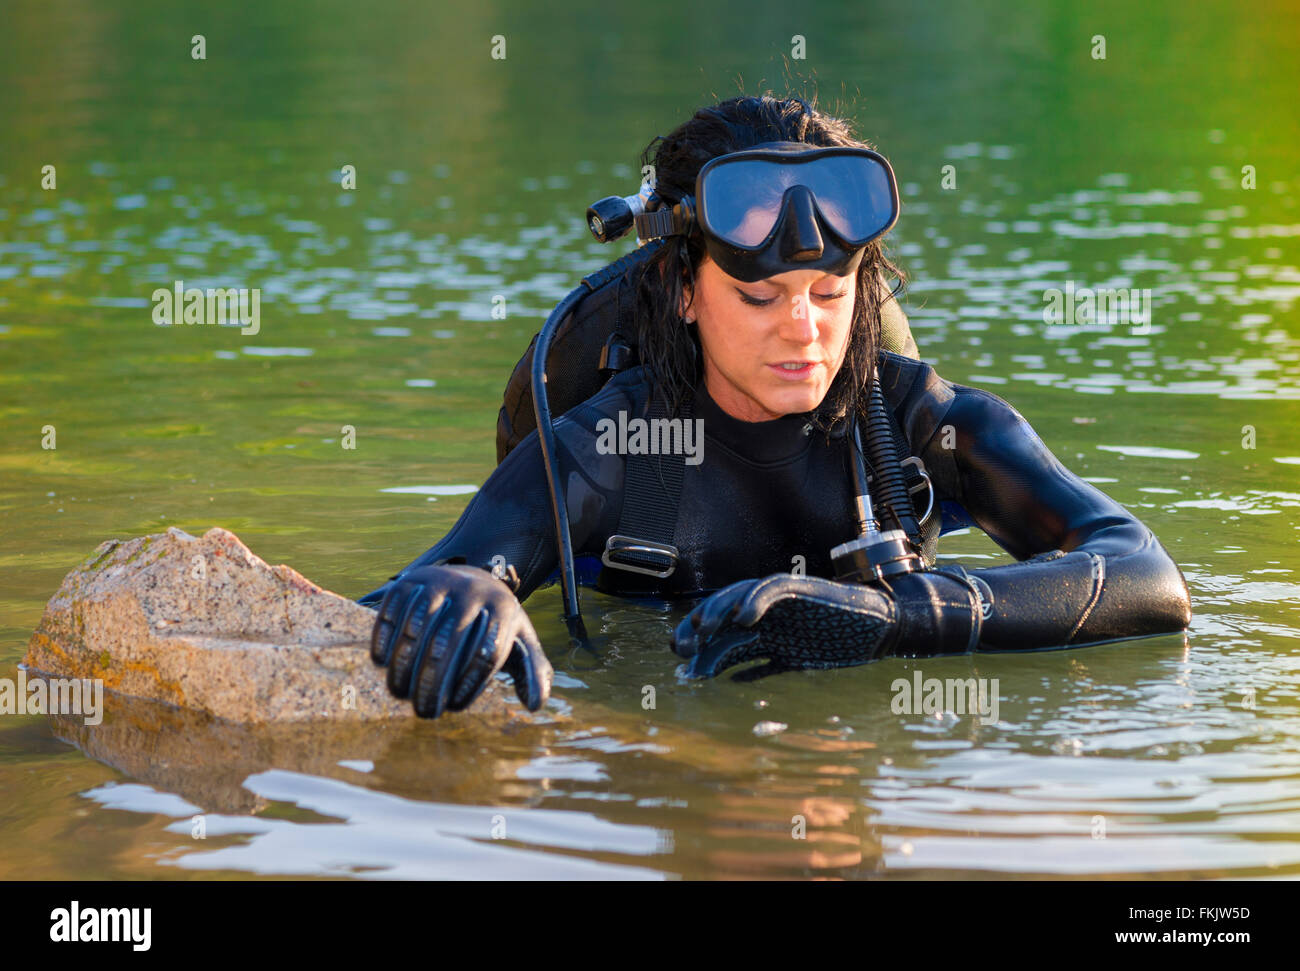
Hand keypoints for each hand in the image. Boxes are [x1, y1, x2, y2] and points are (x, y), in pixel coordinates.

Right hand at [370, 564, 551, 717]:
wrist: (471, 582)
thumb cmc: (495, 625)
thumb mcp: (521, 644)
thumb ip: (534, 674)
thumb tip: (535, 705)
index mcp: (503, 607)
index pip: (486, 653)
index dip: (468, 686)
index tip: (453, 708)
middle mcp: (471, 590)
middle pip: (447, 645)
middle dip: (431, 684)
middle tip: (423, 711)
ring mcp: (438, 581)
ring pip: (416, 631)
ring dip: (403, 667)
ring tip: (400, 693)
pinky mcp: (409, 580)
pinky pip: (391, 613)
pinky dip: (384, 640)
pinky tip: (383, 664)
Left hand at [671, 573, 897, 678]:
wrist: (882, 626)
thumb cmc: (839, 640)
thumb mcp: (792, 658)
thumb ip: (762, 662)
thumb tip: (731, 675)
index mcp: (763, 622)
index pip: (721, 626)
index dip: (697, 637)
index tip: (678, 654)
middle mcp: (768, 607)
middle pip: (724, 608)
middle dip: (701, 625)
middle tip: (683, 644)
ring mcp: (784, 599)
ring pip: (742, 594)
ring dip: (720, 609)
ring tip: (703, 627)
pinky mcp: (804, 589)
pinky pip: (775, 588)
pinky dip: (757, 599)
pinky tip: (743, 617)